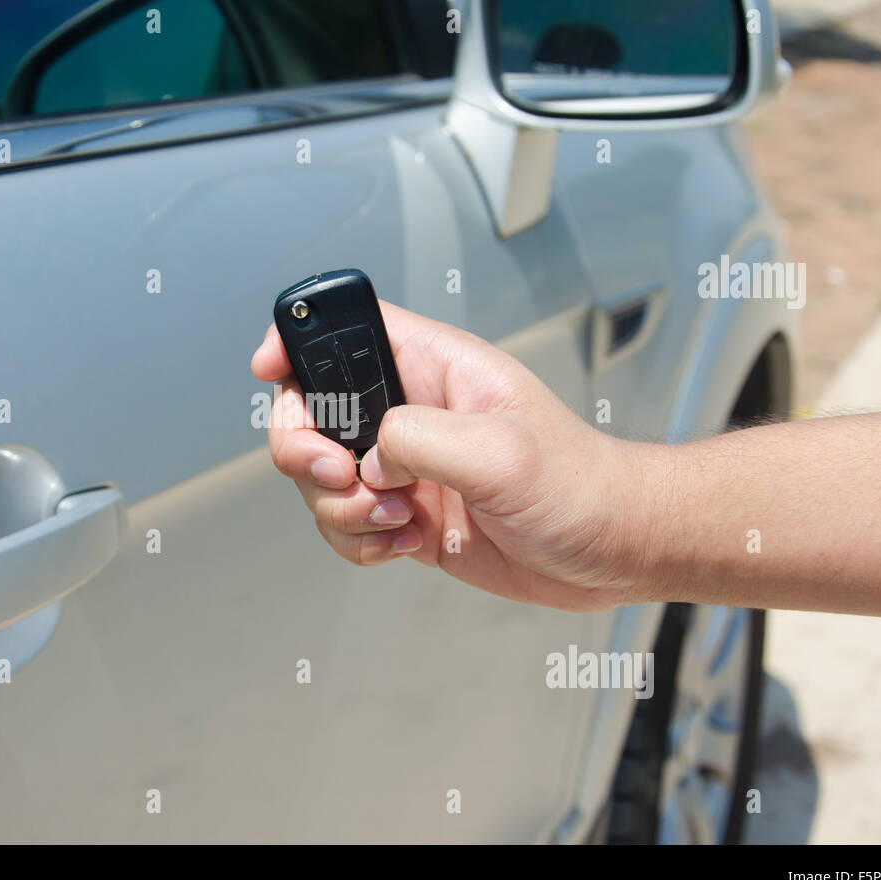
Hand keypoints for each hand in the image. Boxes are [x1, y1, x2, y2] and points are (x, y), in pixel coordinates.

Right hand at [251, 300, 652, 611]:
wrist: (611, 551)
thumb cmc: (582, 486)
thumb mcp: (500, 452)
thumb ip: (418, 439)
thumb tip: (369, 459)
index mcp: (434, 367)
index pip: (346, 327)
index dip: (296, 339)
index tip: (269, 370)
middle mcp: (411, 412)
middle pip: (309, 411)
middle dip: (304, 451)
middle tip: (342, 476)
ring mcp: (405, 466)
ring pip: (319, 479)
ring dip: (339, 509)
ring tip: (398, 517)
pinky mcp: (406, 514)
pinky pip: (346, 525)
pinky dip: (359, 542)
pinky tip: (406, 544)